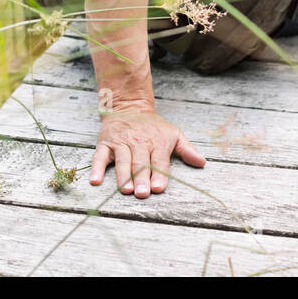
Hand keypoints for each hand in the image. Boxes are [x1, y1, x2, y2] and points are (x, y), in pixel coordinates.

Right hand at [89, 101, 205, 198]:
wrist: (129, 105)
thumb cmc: (153, 125)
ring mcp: (121, 143)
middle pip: (140, 163)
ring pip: (123, 161)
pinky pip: (100, 157)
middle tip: (142, 194)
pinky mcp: (105, 143)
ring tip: (126, 190)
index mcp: (157, 142)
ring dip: (124, 176)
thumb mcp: (173, 133)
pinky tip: (95, 181)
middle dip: (141, 178)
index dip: (159, 174)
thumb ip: (187, 149)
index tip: (157, 188)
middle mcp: (139, 142)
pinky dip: (96, 169)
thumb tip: (202, 163)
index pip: (159, 160)